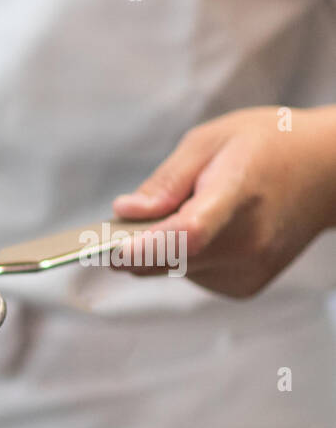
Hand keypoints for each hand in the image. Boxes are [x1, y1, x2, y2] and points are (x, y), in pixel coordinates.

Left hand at [112, 106, 335, 296]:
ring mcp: (248, 269)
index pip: (189, 233)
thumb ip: (166, 180)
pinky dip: (184, 257)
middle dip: (136, 243)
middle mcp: (246, 242)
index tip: (112, 249)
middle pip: (167, 258)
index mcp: (237, 194)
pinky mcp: (244, 286)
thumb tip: (126, 212)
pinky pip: (191, 276)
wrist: (327, 172)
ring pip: (173, 270)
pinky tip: (210, 231)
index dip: (147, 245)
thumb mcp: (211, 140)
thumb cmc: (268, 147)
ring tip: (193, 210)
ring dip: (163, 248)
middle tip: (130, 217)